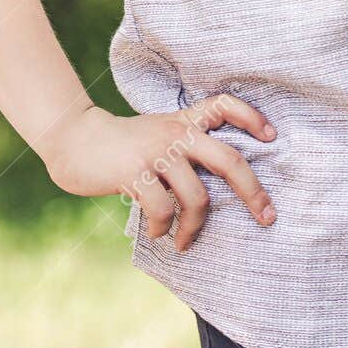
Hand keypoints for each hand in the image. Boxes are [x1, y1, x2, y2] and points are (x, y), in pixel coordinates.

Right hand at [42, 96, 277, 251]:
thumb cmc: (122, 145)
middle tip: (267, 217)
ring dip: (194, 228)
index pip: (224, 105)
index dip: (252, 118)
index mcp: (183, 121)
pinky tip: (156, 233)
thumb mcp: (157, 133)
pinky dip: (163, 229)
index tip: (272, 137)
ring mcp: (157, 152)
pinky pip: (163, 210)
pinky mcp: (136, 172)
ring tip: (185, 242)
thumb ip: (185, 145)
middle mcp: (176, 132)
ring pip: (197, 197)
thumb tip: (222, 183)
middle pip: (229, 160)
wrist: (75, 140)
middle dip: (253, 192)